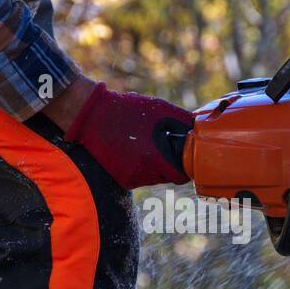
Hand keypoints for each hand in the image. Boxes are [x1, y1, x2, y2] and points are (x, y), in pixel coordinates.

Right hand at [63, 82, 193, 190]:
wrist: (91, 116)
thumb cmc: (128, 109)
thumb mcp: (161, 110)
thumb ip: (183, 123)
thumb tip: (198, 131)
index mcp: (153, 158)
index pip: (181, 175)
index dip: (186, 165)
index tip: (185, 156)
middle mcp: (142, 173)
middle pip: (169, 176)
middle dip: (171, 163)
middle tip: (165, 146)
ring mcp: (131, 178)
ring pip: (156, 178)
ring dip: (157, 165)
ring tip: (147, 146)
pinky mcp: (122, 180)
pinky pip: (142, 178)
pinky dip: (143, 167)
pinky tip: (136, 152)